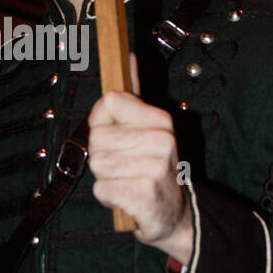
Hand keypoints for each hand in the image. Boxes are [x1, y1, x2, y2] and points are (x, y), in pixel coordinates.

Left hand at [88, 54, 193, 262]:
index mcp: (161, 120)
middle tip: (125, 166)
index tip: (115, 135)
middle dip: (103, 155)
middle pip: (97, 136)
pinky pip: (101, 189)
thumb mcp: (151, 129)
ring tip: (127, 181)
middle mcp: (162, 140)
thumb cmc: (155, 169)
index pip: (109, 101)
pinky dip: (108, 196)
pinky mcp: (143, 194)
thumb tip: (129, 56)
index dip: (102, 120)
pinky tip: (126, 197)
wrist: (175, 216)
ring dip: (106, 178)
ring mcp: (154, 167)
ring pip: (97, 164)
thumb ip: (135, 95)